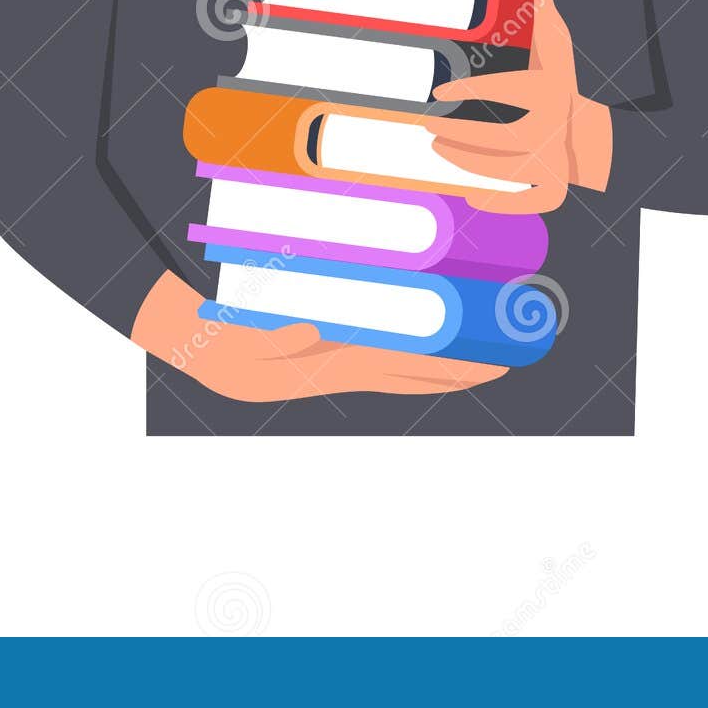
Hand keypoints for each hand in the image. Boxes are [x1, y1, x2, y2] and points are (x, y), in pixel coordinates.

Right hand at [131, 271, 507, 401]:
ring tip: (476, 364)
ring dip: (439, 371)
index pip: (406, 366)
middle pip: (415, 375)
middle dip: (460, 372)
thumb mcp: (244, 344)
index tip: (488, 366)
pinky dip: (409, 362)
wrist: (202, 355)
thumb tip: (312, 333)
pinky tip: (421, 356)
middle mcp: (348, 368)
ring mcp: (341, 366)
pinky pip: (381, 364)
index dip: (449, 367)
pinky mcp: (331, 360)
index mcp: (337, 363)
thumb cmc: (225, 344)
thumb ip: (277, 341)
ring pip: (402, 372)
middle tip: (505, 365)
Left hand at [422, 0, 612, 212]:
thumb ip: (547, 17)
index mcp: (551, 95)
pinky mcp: (555, 194)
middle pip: (499, 138)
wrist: (604, 139)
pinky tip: (470, 196)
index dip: (469, 88)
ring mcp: (556, 166)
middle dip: (459, 134)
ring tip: (437, 148)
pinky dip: (498, 204)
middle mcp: (554, 132)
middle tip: (429, 126)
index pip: (505, 89)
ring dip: (465, 162)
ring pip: (503, 169)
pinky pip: (523, 204)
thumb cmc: (571, 90)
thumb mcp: (561, 52)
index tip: (438, 91)